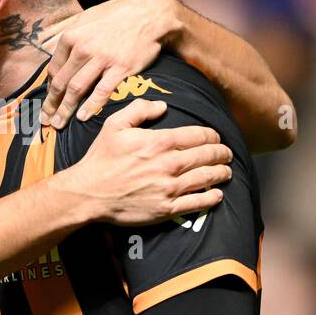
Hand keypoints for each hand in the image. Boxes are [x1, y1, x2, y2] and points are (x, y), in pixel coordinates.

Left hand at [41, 0, 180, 128]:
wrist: (150, 14)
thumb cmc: (118, 15)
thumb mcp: (87, 18)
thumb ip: (71, 36)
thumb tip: (54, 52)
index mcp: (72, 37)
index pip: (53, 69)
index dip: (48, 89)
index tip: (48, 101)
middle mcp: (83, 48)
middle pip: (61, 82)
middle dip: (51, 104)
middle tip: (45, 120)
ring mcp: (101, 59)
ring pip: (76, 89)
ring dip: (65, 110)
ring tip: (59, 124)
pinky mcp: (120, 68)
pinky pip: (101, 91)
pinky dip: (90, 106)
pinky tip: (82, 117)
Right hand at [58, 98, 231, 226]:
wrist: (88, 193)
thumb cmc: (101, 158)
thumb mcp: (115, 124)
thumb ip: (140, 109)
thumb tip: (162, 106)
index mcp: (160, 142)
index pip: (199, 135)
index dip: (213, 135)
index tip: (216, 137)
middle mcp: (169, 164)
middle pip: (208, 155)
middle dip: (222, 153)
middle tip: (226, 154)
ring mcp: (170, 188)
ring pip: (207, 178)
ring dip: (222, 173)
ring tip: (227, 172)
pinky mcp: (166, 208)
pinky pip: (197, 203)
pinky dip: (212, 198)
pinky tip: (218, 195)